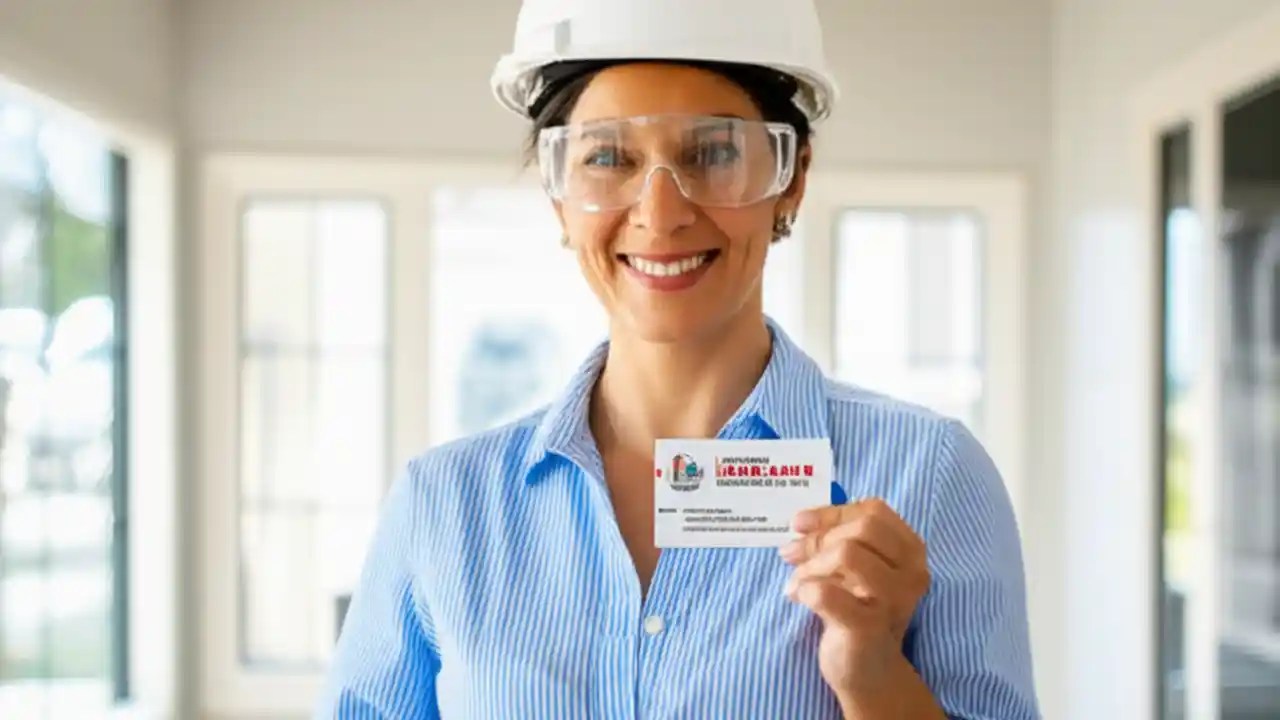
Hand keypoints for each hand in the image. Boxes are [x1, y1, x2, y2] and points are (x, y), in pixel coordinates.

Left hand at [779, 499, 930, 701]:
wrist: (870, 672)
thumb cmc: (859, 611)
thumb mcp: (854, 568)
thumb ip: (835, 539)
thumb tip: (800, 524)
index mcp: (911, 551)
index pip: (873, 511)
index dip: (832, 512)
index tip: (799, 524)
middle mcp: (911, 573)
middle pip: (864, 527)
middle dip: (820, 538)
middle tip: (793, 556)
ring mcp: (893, 601)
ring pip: (847, 554)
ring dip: (811, 565)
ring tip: (797, 582)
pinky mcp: (869, 627)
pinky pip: (825, 592)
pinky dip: (804, 589)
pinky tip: (800, 599)